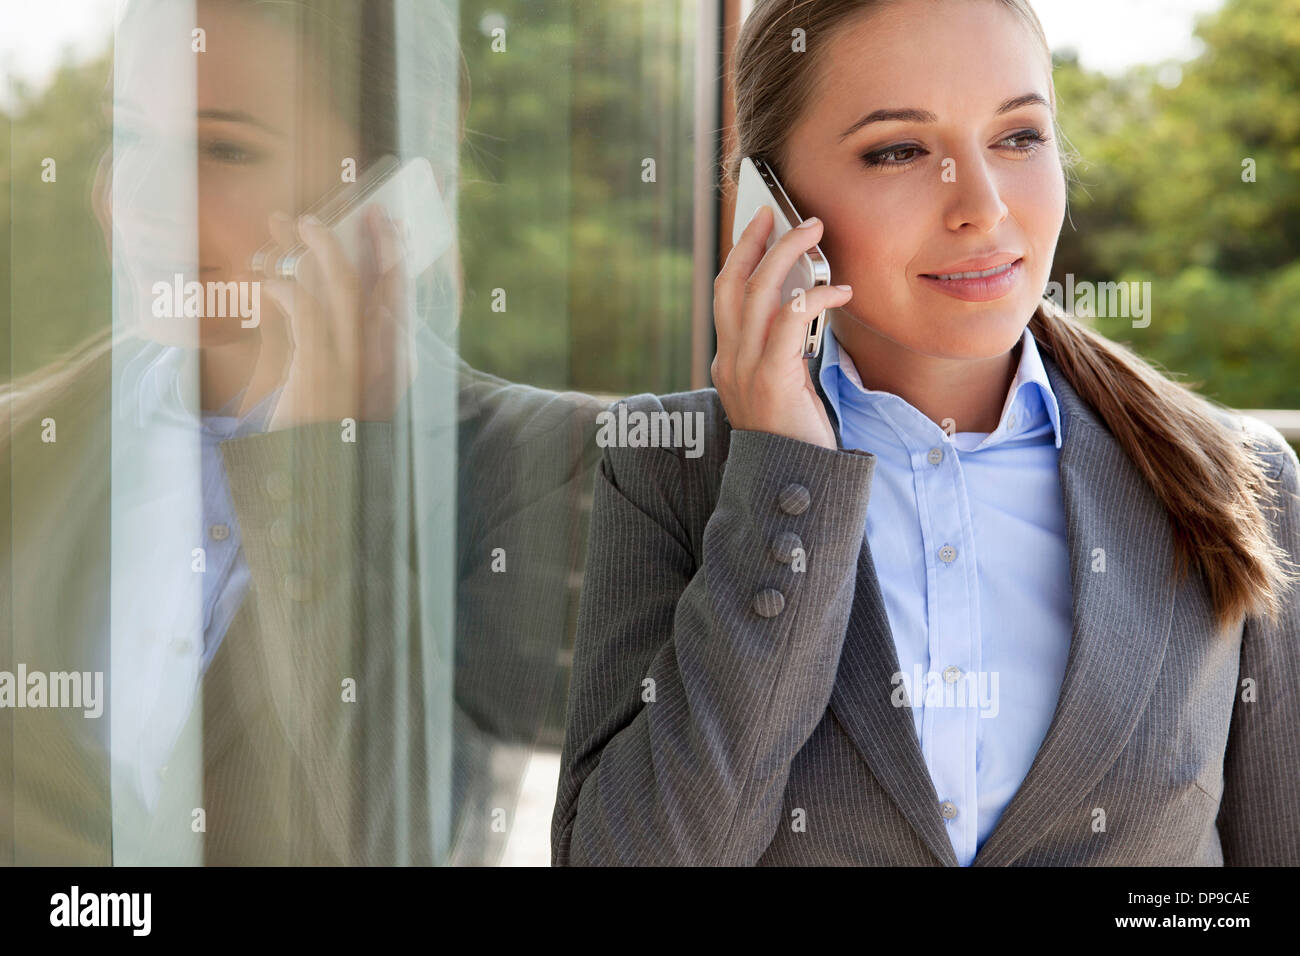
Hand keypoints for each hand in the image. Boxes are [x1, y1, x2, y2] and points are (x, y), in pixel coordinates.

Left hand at [260, 205, 416, 429]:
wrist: (306, 482)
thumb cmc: (317, 432)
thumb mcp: (333, 387)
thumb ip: (332, 345)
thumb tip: (315, 296)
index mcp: (392, 367)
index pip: (400, 301)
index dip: (396, 261)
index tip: (388, 229)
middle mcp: (381, 363)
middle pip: (385, 285)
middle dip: (378, 241)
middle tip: (370, 209)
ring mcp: (353, 366)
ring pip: (344, 286)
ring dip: (318, 246)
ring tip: (294, 222)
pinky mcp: (320, 369)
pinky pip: (306, 309)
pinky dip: (285, 286)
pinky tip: (267, 281)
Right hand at [711, 205, 850, 450]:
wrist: (791, 485)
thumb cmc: (796, 439)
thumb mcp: (784, 389)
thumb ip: (785, 353)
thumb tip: (806, 309)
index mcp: (729, 363)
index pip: (725, 297)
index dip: (739, 256)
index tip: (758, 226)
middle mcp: (729, 362)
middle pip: (732, 284)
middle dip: (754, 242)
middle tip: (778, 213)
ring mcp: (745, 371)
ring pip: (757, 293)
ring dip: (786, 254)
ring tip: (813, 231)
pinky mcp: (772, 380)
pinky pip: (790, 320)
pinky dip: (815, 297)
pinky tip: (840, 290)